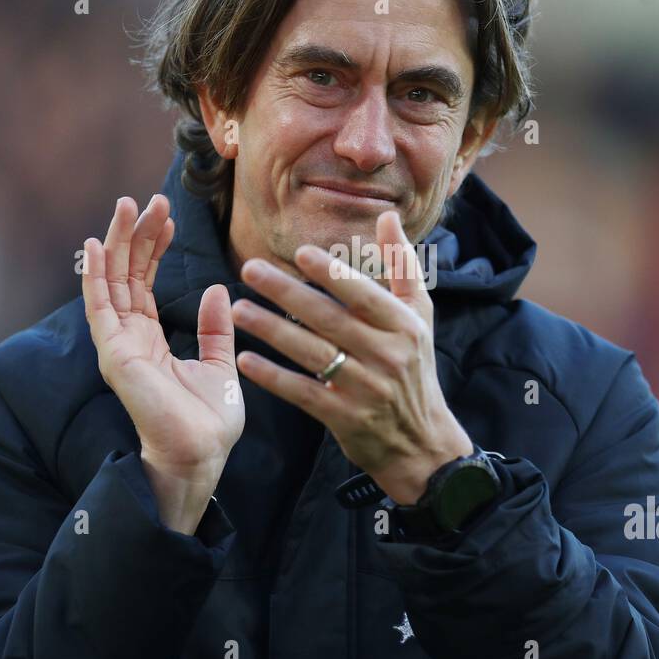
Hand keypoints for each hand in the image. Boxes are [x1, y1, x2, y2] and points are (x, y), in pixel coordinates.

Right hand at [82, 195, 243, 531]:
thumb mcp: (219, 363)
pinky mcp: (114, 353)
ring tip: (127, 206)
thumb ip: (214, 327)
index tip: (168, 215)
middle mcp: (128, 338)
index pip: (144, 283)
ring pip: (111, 281)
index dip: (154, 247)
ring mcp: (117, 345)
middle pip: (126, 275)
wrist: (200, 455)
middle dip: (136, 235)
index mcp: (150, 340)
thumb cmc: (208, 421)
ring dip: (117, 242)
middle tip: (149, 199)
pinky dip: (95, 274)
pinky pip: (99, 306)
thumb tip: (216, 289)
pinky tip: (97, 244)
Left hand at [231, 210, 471, 504]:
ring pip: (311, 353)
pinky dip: (272, 377)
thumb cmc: (415, 368)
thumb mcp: (419, 316)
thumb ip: (402, 265)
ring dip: (271, 330)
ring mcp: (365, 388)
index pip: (363, 294)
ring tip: (238, 311)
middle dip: (286, 292)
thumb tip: (387, 216)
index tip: (298, 253)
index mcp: (403, 326)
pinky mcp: (345, 418)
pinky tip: (244, 361)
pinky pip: (302, 393)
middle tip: (249, 270)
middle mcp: (387, 356)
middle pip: (329, 319)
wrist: (420, 442)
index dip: (332, 274)